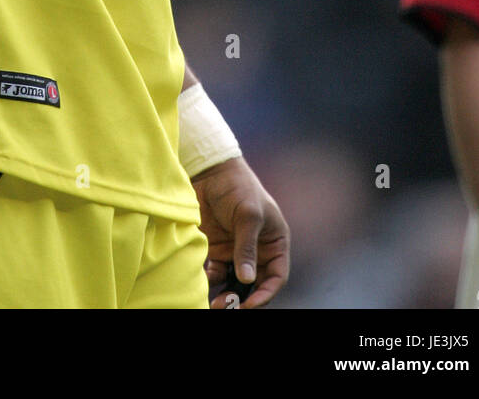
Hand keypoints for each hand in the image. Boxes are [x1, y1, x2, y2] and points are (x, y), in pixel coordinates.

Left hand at [193, 156, 289, 308]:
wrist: (210, 170)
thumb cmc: (238, 187)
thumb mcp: (248, 215)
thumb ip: (247, 248)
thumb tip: (246, 279)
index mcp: (274, 243)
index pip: (276, 277)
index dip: (266, 293)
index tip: (250, 303)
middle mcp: (257, 251)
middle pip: (254, 284)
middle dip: (244, 298)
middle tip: (229, 307)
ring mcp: (236, 251)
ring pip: (234, 283)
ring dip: (226, 295)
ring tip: (215, 304)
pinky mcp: (216, 249)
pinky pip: (215, 273)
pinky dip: (210, 281)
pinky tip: (203, 282)